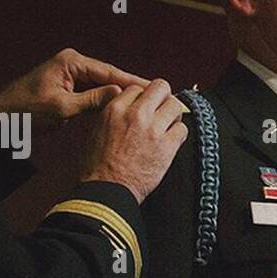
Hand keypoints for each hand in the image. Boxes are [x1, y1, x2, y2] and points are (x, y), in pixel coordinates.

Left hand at [0, 48, 148, 126]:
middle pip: (109, 76)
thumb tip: (120, 93)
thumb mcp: (62, 108)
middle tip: (155, 97)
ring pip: (103, 86)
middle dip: (131, 88)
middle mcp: (73, 64)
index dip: (133, 81)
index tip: (153, 88)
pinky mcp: (70, 88)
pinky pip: (94, 93)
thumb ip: (93, 100)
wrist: (1, 118)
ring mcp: (71, 76)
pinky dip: (107, 102)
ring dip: (120, 96)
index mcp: (71, 62)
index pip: (109, 71)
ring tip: (144, 104)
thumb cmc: (25, 111)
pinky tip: (123, 109)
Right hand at [79, 79, 188, 203]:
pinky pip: (183, 129)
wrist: (106, 190)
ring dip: (173, 114)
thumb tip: (123, 107)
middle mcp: (135, 115)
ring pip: (175, 105)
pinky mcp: (167, 146)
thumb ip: (111, 114)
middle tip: (162, 109)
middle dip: (162, 97)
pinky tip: (171, 141)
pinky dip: (179, 134)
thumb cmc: (97, 167)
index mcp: (115, 109)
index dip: (142, 97)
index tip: (146, 106)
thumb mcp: (94, 131)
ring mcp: (153, 130)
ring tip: (168, 124)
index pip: (136, 88)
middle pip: (160, 87)